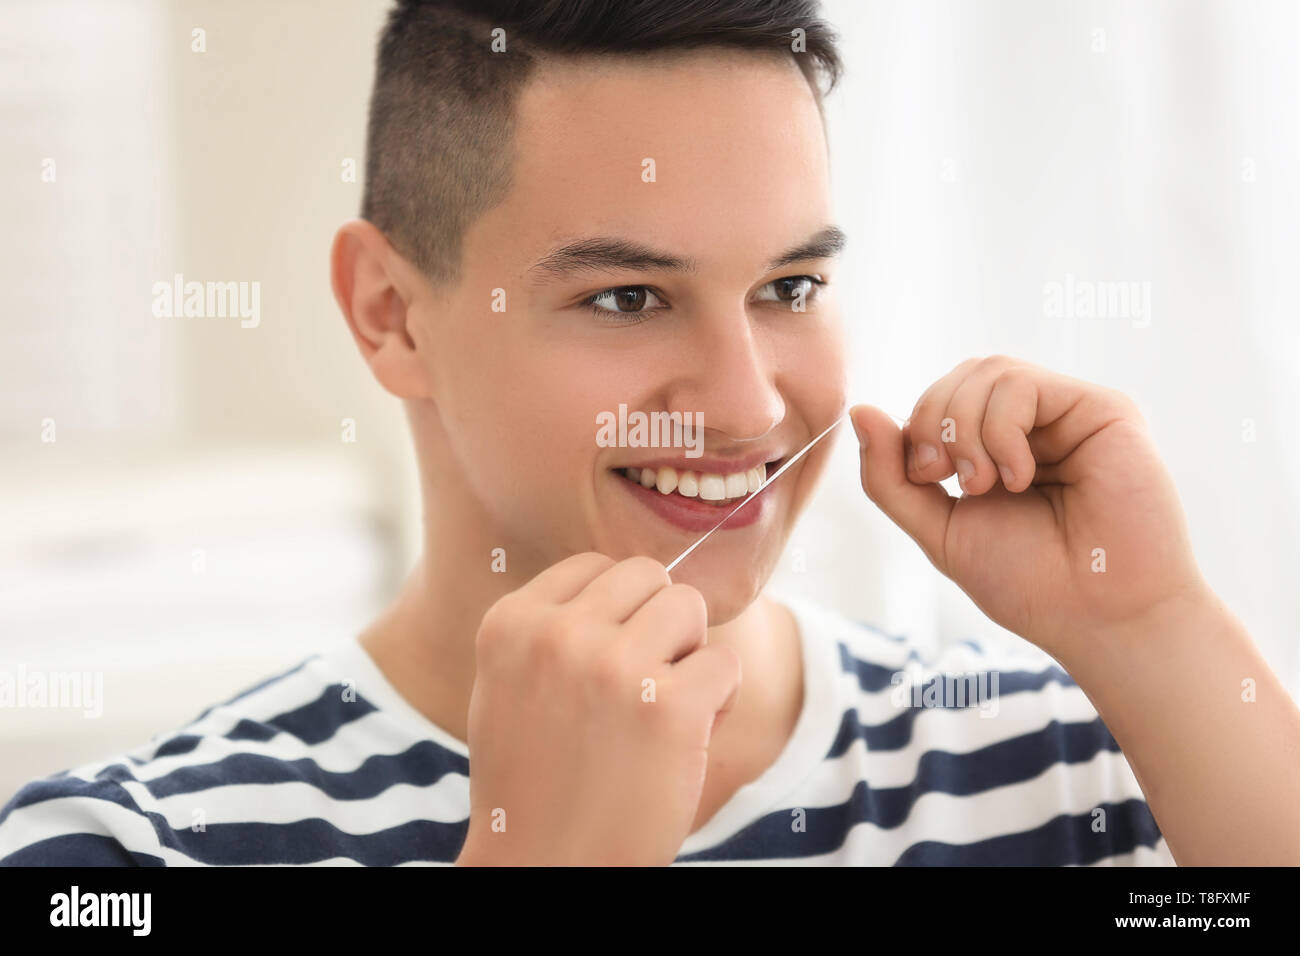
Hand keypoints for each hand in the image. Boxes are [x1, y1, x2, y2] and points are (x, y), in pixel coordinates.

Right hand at [456, 553, 740, 865]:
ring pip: (689, 605)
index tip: (609, 662)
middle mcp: (558, 634)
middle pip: (647, 575)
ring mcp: (614, 667)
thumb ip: (550, 627)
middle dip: (657, 622)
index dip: (617, 611)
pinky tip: (687, 739)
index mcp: (511, 623)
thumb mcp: (507, 685)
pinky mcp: (671, 708)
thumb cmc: (532, 782)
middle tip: (644, 683)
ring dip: (690, 652)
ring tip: (665, 707)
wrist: (545, 868)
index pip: (593, 566)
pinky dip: (719, 701)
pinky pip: (724, 664)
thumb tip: (622, 581)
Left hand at [850, 356, 1209, 658]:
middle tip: (951, 480)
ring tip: (987, 485)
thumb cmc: (1029, 582)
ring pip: (988, 371)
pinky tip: (1020, 477)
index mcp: (997, 448)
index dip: (915, 427)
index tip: (924, 478)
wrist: (1098, 617)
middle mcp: (1035, 424)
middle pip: (960, 376)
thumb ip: (892, 476)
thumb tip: (859, 410)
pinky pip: (1023, 384)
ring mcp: (1068, 414)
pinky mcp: (1103, 410)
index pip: (940, 399)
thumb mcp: (938, 529)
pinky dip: (1001, 431)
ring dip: (966, 429)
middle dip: (934, 422)